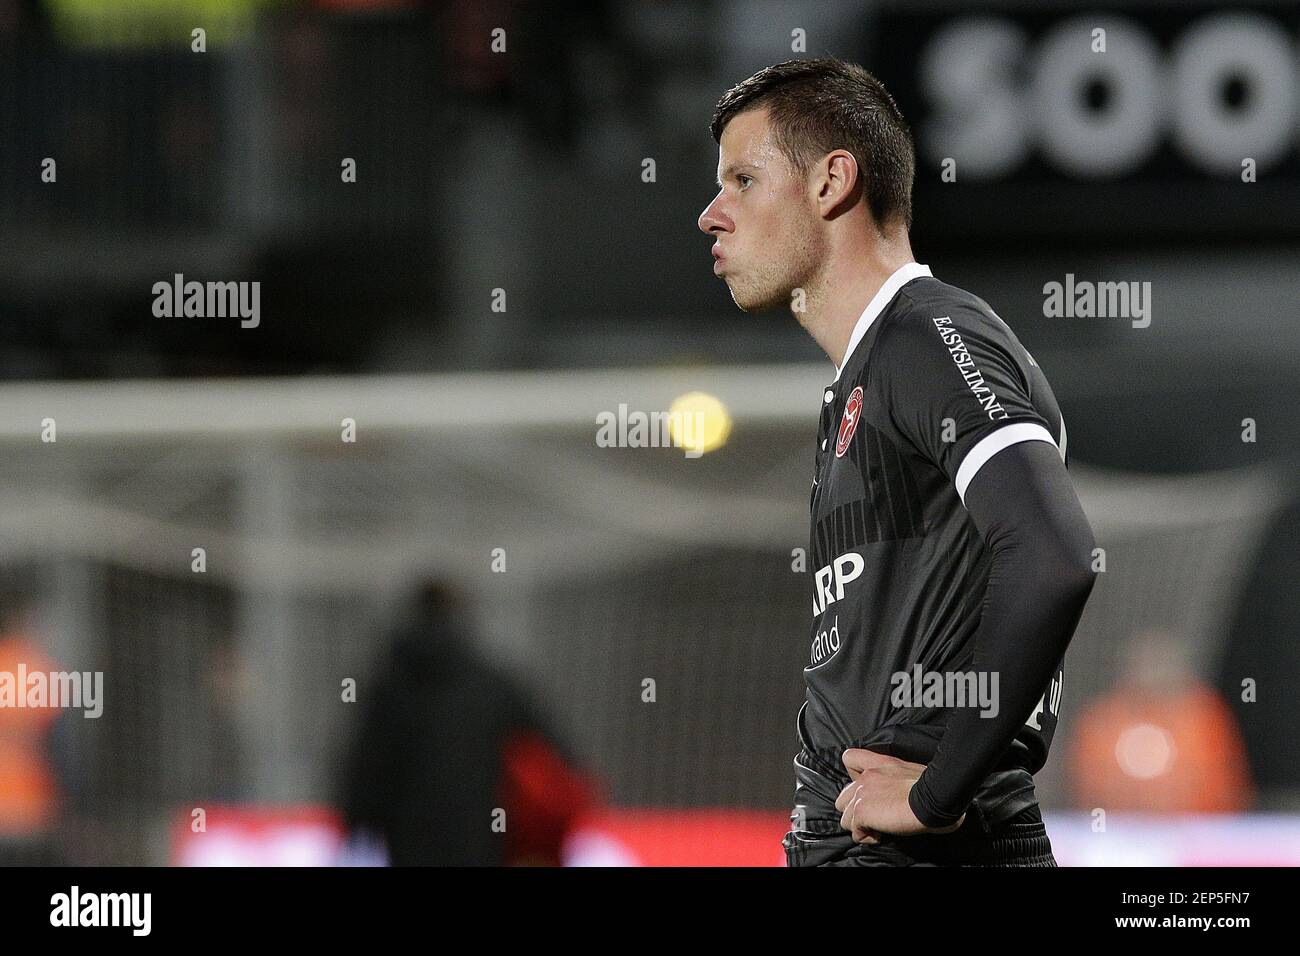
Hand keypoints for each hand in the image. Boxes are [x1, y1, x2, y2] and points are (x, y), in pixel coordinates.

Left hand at [834, 748, 965, 843]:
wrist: (935, 797)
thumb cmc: (934, 788)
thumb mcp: (912, 771)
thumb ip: (896, 777)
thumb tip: (900, 791)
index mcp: (879, 764)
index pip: (849, 758)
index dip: (854, 776)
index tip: (870, 790)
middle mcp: (866, 777)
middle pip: (843, 798)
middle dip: (856, 811)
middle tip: (877, 816)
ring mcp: (861, 794)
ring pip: (846, 818)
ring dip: (861, 826)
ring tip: (881, 828)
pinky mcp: (862, 812)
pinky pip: (855, 833)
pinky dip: (868, 837)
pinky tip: (882, 835)